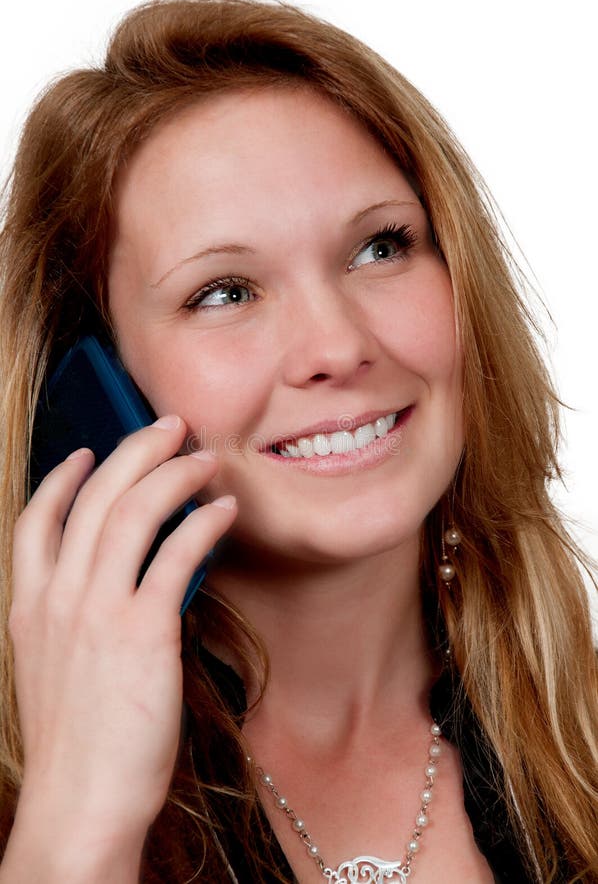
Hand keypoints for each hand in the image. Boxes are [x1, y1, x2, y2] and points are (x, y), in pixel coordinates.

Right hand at [7, 415, 236, 868]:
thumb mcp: (58, 671)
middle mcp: (56, 598)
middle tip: (170, 428)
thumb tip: (121, 587)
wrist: (78, 806)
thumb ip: (77, 622)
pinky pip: (175, 555)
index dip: (63, 479)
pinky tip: (225, 512)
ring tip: (206, 458)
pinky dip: (203, 524)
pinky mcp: (140, 632)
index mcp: (30, 607)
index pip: (36, 521)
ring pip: (132, 512)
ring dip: (173, 475)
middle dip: (133, 452)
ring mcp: (95, 611)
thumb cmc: (78, 744)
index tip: (89, 453)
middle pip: (93, 498)